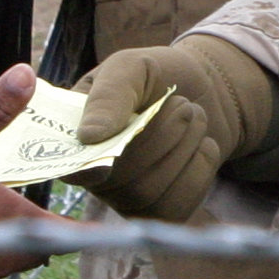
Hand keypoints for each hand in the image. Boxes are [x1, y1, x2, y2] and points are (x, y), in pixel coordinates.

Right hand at [0, 65, 66, 278]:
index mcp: (18, 223)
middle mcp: (7, 256)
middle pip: (40, 242)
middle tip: (32, 193)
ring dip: (6, 232)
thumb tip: (26, 73)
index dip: (84, 226)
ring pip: (9, 253)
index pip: (70, 232)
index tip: (96, 220)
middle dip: (39, 221)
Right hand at [70, 36, 278, 220]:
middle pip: (121, 180)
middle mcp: (95, 176)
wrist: (207, 90)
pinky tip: (200, 145)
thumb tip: (88, 136)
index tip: (107, 155)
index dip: (88, 167)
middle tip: (182, 104)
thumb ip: (110, 95)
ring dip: (184, 146)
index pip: (70, 168)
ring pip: (150, 193)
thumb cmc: (160, 77)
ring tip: (192, 117)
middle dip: (162, 136)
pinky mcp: (162, 210)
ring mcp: (128, 199)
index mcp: (77, 138)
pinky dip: (200, 166)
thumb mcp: (132, 69)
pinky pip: (178, 204)